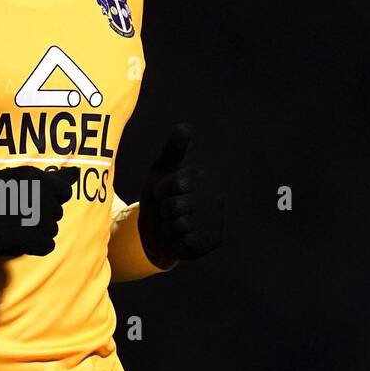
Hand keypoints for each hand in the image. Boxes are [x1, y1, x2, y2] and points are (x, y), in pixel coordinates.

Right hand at [0, 165, 79, 257]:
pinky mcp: (34, 240)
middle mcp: (44, 198)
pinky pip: (47, 245)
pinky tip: (18, 238)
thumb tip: (78, 173)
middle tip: (15, 213)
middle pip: (56, 212)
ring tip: (13, 225)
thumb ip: (51, 178)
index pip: (65, 191)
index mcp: (40, 179)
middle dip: (41, 214)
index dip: (50, 198)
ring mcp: (40, 220)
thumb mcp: (19, 177)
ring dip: (37, 230)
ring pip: (52, 229)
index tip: (31, 200)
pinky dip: (35, 245)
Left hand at [136, 123, 222, 265]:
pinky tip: (177, 239)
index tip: (161, 194)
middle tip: (167, 212)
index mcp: (204, 181)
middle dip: (163, 211)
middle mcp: (215, 201)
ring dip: (167, 227)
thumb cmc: (158, 198)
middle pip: (176, 206)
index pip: (177, 183)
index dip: (160, 191)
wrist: (154, 231)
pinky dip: (174, 241)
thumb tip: (185, 126)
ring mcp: (214, 224)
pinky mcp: (209, 244)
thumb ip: (173, 150)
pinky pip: (186, 243)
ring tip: (171, 225)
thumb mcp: (161, 171)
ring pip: (179, 225)